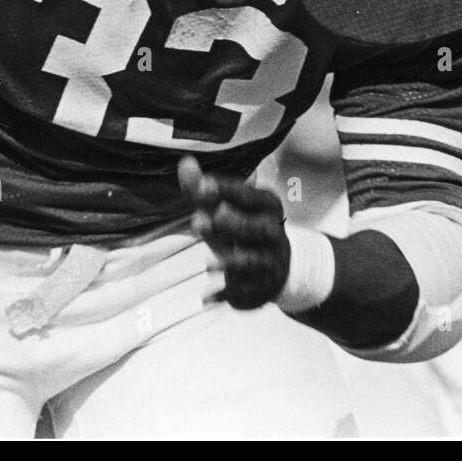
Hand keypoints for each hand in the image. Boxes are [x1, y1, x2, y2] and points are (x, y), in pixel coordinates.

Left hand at [178, 155, 290, 309]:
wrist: (277, 268)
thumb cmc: (242, 228)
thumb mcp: (225, 208)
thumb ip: (203, 189)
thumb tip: (184, 162)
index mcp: (266, 206)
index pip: (247, 195)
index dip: (225, 190)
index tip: (202, 184)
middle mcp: (273, 233)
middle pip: (255, 228)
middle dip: (232, 224)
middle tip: (201, 220)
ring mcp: (269, 263)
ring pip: (252, 262)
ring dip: (231, 262)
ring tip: (208, 265)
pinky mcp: (260, 289)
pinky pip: (243, 292)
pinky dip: (225, 295)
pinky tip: (206, 298)